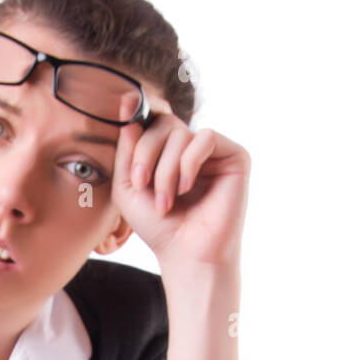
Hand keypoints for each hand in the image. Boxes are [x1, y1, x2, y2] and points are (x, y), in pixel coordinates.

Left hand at [111, 96, 249, 272]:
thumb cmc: (159, 227)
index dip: (138, 117)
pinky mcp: (235, 156)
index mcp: (169, 154)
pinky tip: (185, 188)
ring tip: (165, 201)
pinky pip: (205, 138)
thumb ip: (126, 151)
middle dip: (145, 153)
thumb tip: (128, 105)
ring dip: (165, 170)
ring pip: (181, 134)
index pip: (153, 122)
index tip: (125, 112)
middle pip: (163, 123)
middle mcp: (192, 149)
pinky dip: (188, 163)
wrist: (186, 254)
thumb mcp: (128, 189)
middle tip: (141, 184)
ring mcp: (214, 152)